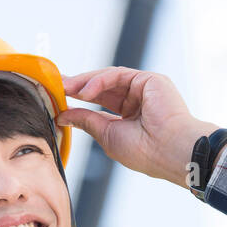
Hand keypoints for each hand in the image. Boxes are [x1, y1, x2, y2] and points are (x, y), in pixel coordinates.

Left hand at [56, 67, 216, 184]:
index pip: (101, 100)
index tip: (59, 95)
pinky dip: (100, 81)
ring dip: (86, 82)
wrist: (169, 151)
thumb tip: (63, 115)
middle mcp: (138, 100)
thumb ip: (86, 120)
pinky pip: (119, 75)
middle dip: (79, 85)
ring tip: (66, 88)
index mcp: (131, 116)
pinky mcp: (150, 80)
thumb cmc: (143, 151)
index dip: (80, 97)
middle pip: (103, 86)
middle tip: (57, 85)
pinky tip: (85, 91)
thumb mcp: (106, 135)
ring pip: (109, 78)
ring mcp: (145, 89)